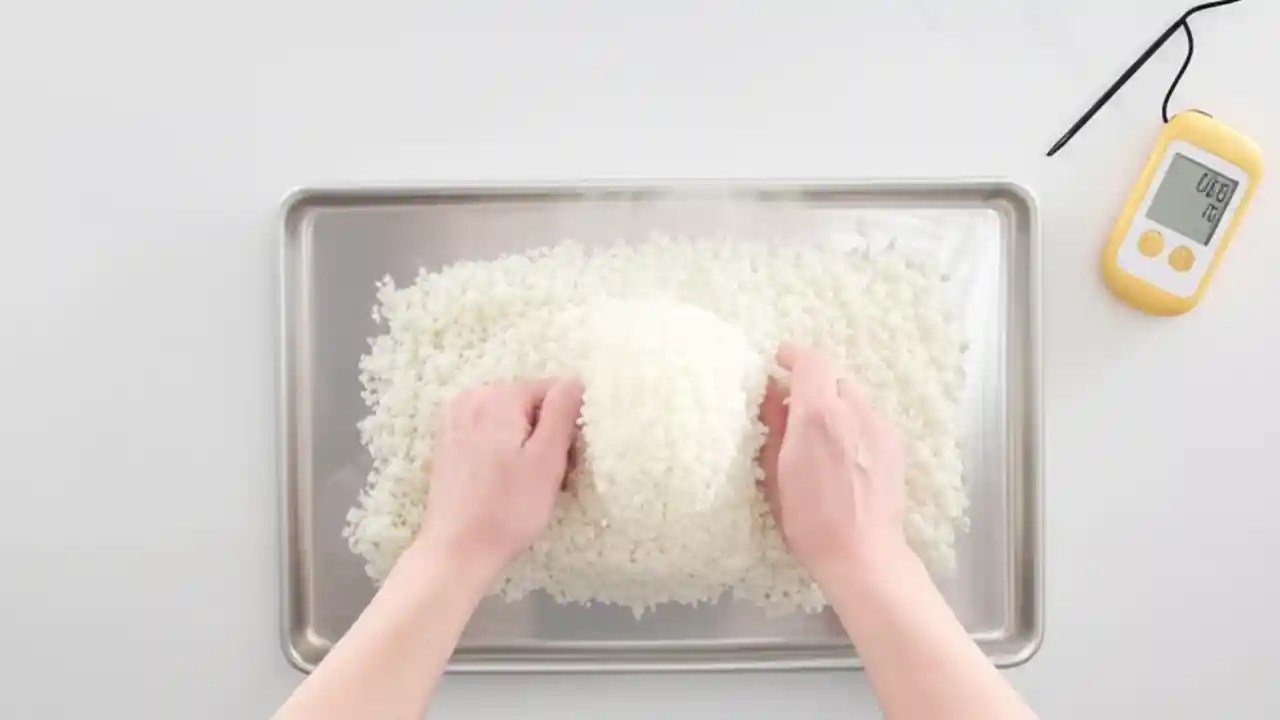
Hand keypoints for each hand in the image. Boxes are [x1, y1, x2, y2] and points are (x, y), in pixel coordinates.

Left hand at [415, 378, 583, 585]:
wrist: (457, 550)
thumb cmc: (508, 508)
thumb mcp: (547, 459)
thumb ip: (562, 412)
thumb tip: (574, 380)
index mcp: (498, 396)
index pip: (553, 391)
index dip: (567, 424)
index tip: (566, 459)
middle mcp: (471, 397)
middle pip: (529, 403)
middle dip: (545, 433)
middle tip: (550, 476)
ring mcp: (454, 418)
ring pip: (509, 419)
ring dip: (526, 444)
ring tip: (527, 482)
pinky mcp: (446, 441)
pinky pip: (488, 432)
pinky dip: (502, 450)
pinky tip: (504, 481)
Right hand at [759, 344, 907, 585]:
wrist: (862, 554)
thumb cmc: (809, 521)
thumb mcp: (776, 474)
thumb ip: (774, 428)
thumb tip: (771, 398)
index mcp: (817, 415)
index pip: (811, 362)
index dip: (793, 356)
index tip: (779, 361)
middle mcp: (853, 411)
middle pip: (832, 379)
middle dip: (811, 387)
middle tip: (793, 411)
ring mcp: (879, 427)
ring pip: (852, 399)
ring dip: (833, 406)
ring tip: (820, 438)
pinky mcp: (895, 444)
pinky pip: (868, 419)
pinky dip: (852, 424)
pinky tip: (844, 455)